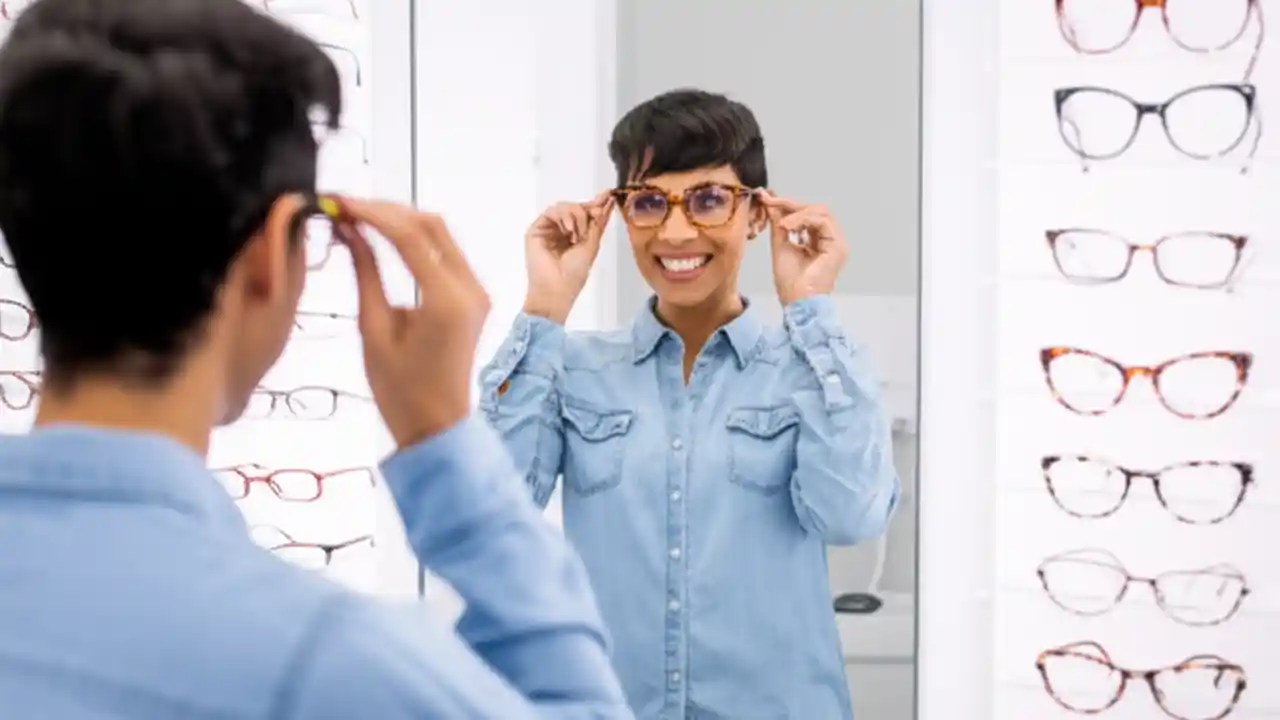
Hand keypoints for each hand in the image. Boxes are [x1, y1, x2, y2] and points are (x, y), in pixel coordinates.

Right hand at [334, 197, 490, 448]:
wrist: (437, 424)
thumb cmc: (399, 389)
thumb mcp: (372, 328)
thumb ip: (365, 273)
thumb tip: (348, 229)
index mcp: (447, 300)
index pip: (409, 236)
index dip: (372, 213)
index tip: (338, 202)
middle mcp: (470, 288)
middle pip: (431, 225)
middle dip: (387, 210)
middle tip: (345, 206)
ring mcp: (477, 290)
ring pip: (440, 234)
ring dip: (401, 220)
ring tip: (358, 216)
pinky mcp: (474, 295)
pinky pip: (446, 253)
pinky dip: (415, 238)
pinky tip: (383, 236)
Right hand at [522, 191, 614, 323]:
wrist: (557, 289)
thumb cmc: (574, 274)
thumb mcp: (592, 245)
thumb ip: (598, 223)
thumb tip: (608, 201)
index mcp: (575, 235)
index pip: (585, 214)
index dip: (596, 204)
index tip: (608, 195)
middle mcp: (561, 230)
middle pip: (575, 207)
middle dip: (587, 209)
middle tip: (595, 214)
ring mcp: (548, 229)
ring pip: (564, 207)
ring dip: (576, 216)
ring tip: (578, 234)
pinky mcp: (536, 229)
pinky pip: (551, 212)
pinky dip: (563, 216)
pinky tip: (569, 229)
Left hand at [756, 190, 848, 306]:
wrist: (796, 302)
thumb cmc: (790, 284)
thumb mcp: (780, 246)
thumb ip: (779, 225)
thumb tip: (772, 204)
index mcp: (819, 241)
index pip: (807, 214)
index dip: (787, 205)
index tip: (767, 198)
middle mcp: (831, 240)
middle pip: (815, 209)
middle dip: (791, 204)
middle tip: (771, 202)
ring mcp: (837, 243)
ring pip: (820, 212)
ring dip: (796, 213)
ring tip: (781, 224)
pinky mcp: (838, 246)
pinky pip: (822, 221)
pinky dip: (803, 220)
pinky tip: (788, 228)